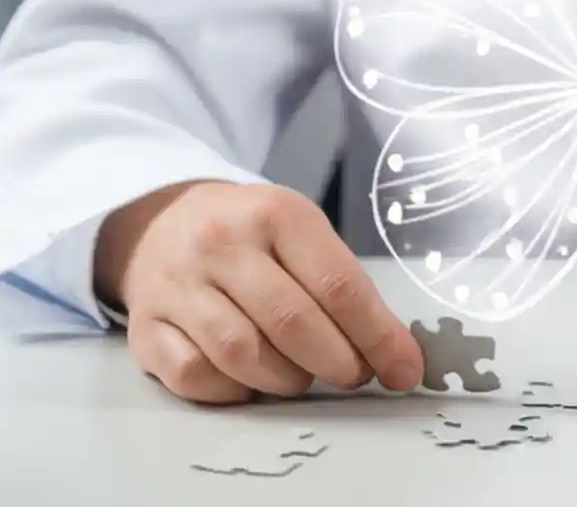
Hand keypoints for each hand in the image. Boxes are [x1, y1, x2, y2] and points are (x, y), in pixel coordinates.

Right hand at [95, 181, 423, 403]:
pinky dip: (233, 390)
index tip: (404, 369)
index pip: (340, 286)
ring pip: (243, 355)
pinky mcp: (145, 326)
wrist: (160, 223)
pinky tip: (250, 380)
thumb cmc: (251, 236)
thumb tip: (395, 354)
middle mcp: (221, 243)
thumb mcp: (303, 235)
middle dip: (338, 363)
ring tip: (303, 375)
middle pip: (293, 324)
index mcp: (276, 214)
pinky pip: (196, 376)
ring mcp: (177, 285)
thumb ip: (345, 288)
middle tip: (354, 375)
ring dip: (288, 380)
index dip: (379, 337)